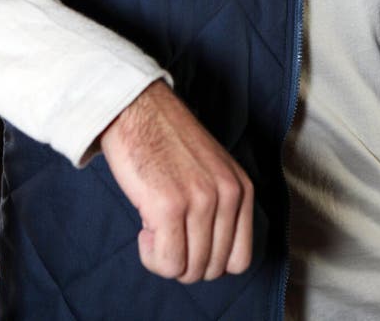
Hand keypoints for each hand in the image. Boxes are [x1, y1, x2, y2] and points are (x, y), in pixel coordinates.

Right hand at [100, 79, 253, 282]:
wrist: (137, 109)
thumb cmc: (166, 141)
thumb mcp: (211, 171)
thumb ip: (221, 207)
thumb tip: (213, 261)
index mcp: (242, 187)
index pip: (239, 260)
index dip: (208, 261)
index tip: (187, 241)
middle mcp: (228, 195)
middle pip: (212, 269)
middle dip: (184, 261)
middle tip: (165, 232)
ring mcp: (200, 201)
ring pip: (189, 270)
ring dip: (165, 259)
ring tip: (153, 226)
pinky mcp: (169, 206)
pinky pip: (167, 263)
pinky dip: (151, 256)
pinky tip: (144, 228)